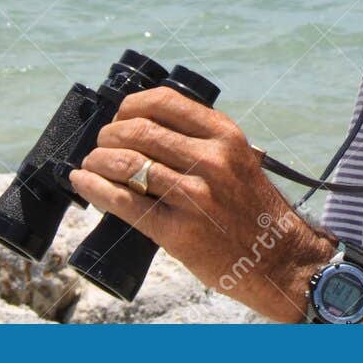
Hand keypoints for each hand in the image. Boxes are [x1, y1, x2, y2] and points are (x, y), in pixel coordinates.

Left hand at [68, 86, 332, 321]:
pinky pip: (124, 203)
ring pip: (126, 164)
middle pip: (139, 130)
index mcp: (225, 136)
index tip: (120, 115)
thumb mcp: (240, 160)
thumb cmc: (255, 210)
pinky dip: (95, 189)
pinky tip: (83, 182)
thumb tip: (146, 127)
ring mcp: (193, 195)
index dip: (130, 105)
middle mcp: (210, 160)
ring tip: (92, 164)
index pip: (164, 102)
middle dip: (109, 135)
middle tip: (101, 144)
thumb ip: (201, 141)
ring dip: (98, 161)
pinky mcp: (178, 231)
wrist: (279, 260)